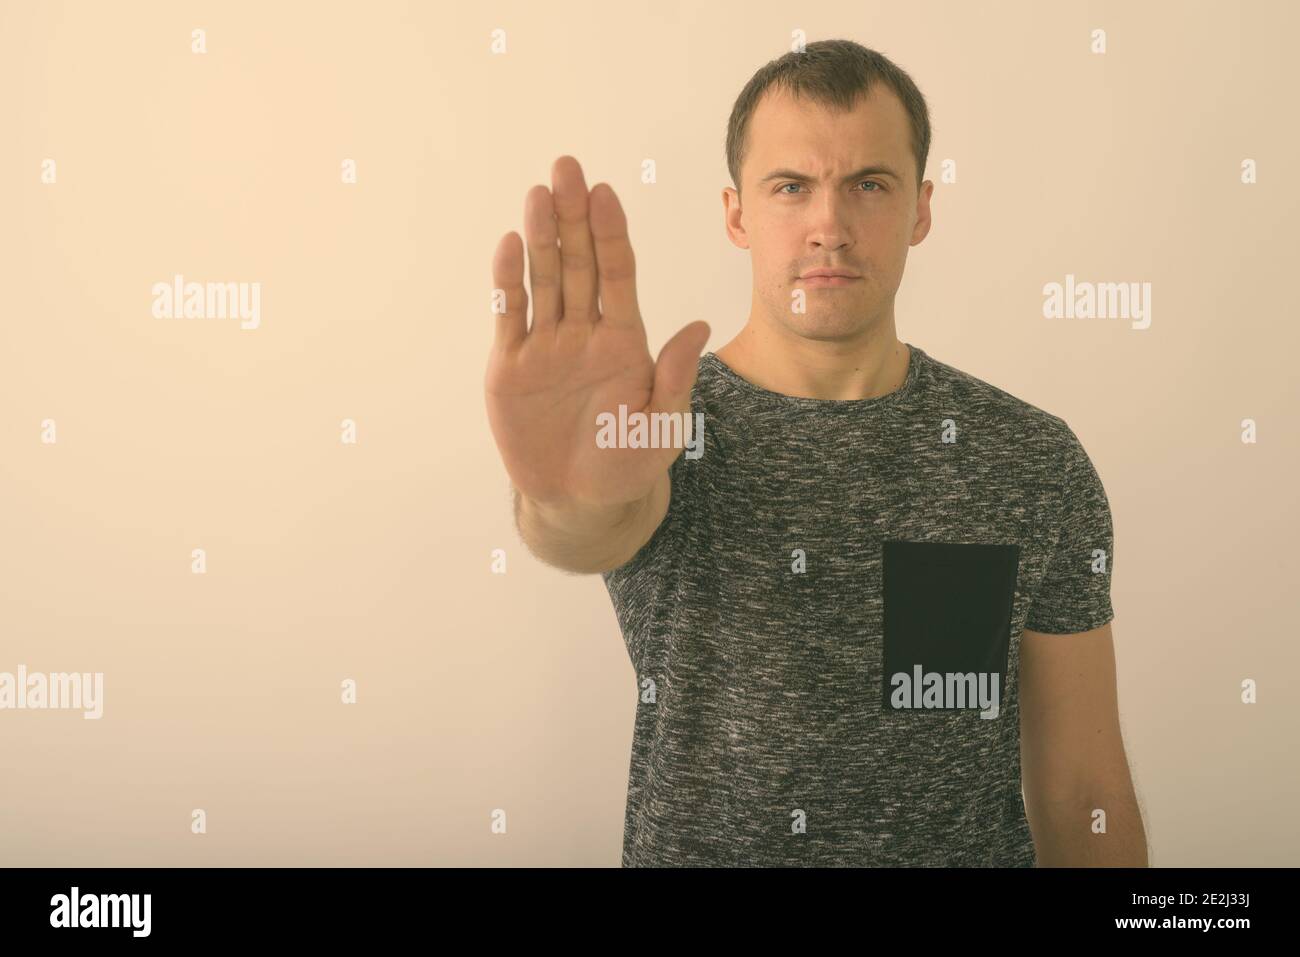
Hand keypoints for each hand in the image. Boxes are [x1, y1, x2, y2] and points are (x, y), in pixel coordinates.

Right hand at [486, 155, 709, 507]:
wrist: (580, 501)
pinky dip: (509, 283)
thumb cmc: (628, 465)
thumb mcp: (662, 426)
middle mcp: (584, 332)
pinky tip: (509, 246)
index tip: (606, 194)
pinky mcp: (512, 367)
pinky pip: (512, 316)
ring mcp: (546, 346)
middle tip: (566, 167)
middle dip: (572, 216)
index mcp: (625, 339)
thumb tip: (701, 325)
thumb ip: (674, 376)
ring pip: (544, 280)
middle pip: (579, 263)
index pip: (618, 274)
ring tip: (537, 194)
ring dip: (540, 237)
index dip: (612, 233)